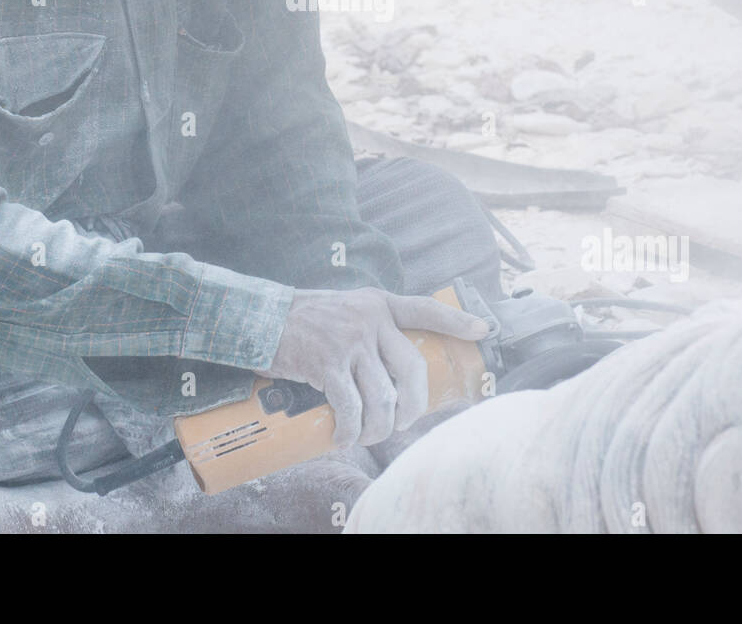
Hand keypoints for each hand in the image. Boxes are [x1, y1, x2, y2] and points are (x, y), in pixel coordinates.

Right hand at [261, 287, 489, 449]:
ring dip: (378, 427)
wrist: (258, 317)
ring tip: (365, 436)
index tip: (483, 329)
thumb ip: (368, 329)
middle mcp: (370, 319)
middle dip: (414, 405)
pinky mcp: (327, 363)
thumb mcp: (344, 310)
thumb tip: (388, 374)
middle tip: (404, 422)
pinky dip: (350, 429)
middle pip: (413, 367)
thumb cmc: (302, 320)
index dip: (456, 320)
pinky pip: (351, 406)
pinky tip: (344, 437)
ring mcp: (350, 340)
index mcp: (377, 304)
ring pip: (383, 396)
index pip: (424, 309)